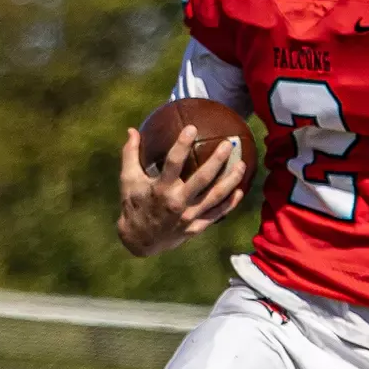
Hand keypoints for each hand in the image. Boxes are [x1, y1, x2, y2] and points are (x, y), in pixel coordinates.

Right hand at [116, 126, 246, 257]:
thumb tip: (131, 130)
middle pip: (202, 179)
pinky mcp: (196, 227)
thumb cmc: (134, 204)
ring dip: (231, 180)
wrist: (140, 240)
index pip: (173, 163)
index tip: (191, 128)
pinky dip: (230, 203)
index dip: (182, 145)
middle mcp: (176, 203)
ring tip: (241, 164)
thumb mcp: (128, 180)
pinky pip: (217, 214)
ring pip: (215, 197)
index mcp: (160, 189)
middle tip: (228, 144)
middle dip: (217, 160)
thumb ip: (130, 154)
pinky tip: (240, 190)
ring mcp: (188, 217)